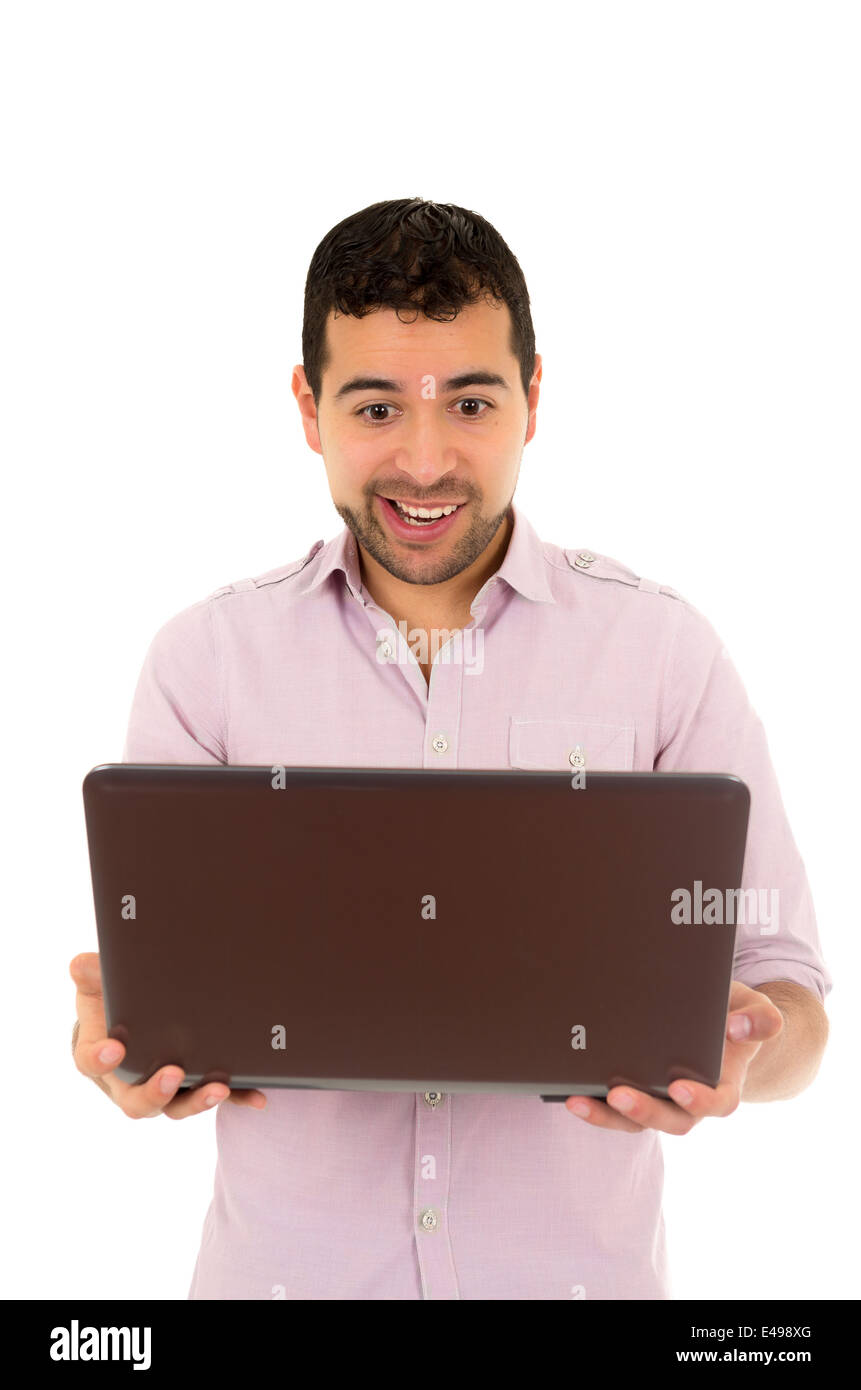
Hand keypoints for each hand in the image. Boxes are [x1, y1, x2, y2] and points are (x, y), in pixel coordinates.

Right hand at [70, 951, 267, 1117]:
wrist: (130, 1020)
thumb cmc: (109, 1005)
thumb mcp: (96, 985)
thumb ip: (91, 973)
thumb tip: (82, 963)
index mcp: (100, 1057)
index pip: (92, 1063)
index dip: (100, 1060)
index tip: (113, 1049)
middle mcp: (130, 1083)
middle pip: (138, 1101)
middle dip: (155, 1092)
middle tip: (172, 1075)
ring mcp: (164, 1089)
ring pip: (177, 1106)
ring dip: (198, 1101)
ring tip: (218, 1088)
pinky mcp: (194, 1087)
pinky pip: (215, 1097)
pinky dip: (236, 1098)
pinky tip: (256, 1097)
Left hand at [564, 979, 783, 1133]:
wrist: (719, 1022)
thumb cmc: (735, 1016)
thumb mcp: (753, 1008)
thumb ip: (759, 1017)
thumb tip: (742, 1027)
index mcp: (724, 1085)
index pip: (717, 1102)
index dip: (700, 1100)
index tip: (680, 1088)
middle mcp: (691, 1102)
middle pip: (671, 1120)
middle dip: (644, 1110)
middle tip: (619, 1095)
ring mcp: (662, 1101)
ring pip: (636, 1120)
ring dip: (608, 1115)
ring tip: (578, 1100)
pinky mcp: (636, 1093)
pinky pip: (615, 1108)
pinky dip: (594, 1103)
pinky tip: (570, 1092)